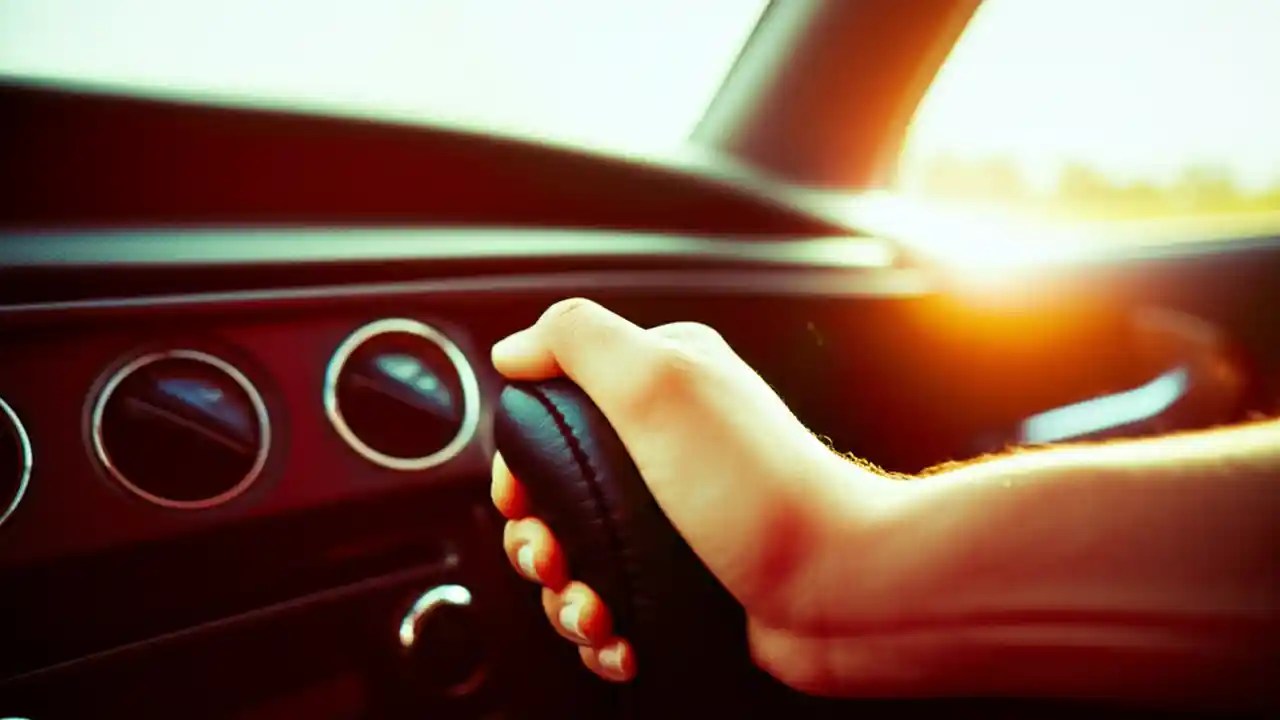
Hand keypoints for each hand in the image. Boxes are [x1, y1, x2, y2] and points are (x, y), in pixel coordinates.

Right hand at [489, 299, 893, 688]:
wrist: (842, 589)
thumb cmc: (758, 490)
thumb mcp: (659, 383)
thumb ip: (578, 342)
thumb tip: (513, 349)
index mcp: (658, 387)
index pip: (550, 414)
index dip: (520, 464)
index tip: (524, 499)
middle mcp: (665, 449)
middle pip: (552, 499)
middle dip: (537, 542)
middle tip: (557, 564)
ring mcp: (674, 521)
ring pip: (576, 563)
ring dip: (567, 601)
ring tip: (597, 616)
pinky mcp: (683, 583)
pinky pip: (613, 611)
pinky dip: (603, 635)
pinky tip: (620, 643)